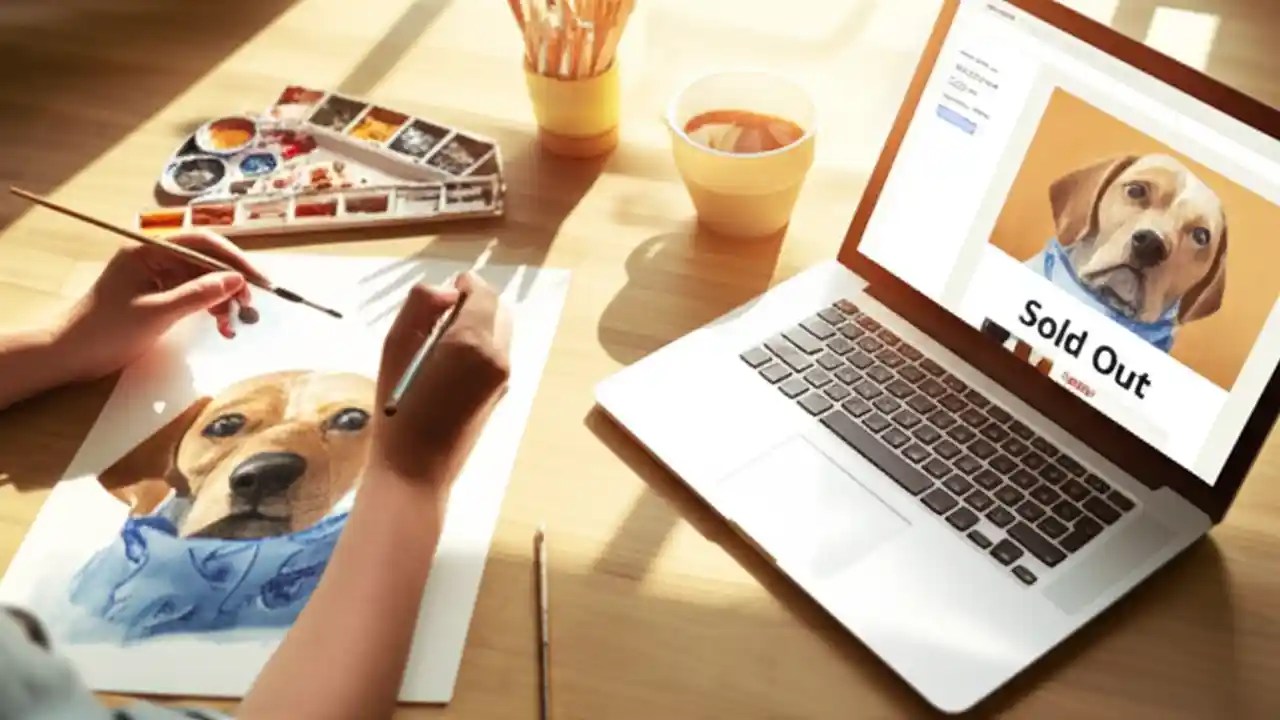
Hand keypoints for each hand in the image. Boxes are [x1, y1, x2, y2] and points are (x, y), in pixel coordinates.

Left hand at [55, 230, 265, 381]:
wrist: (70, 354)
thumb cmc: (106, 330)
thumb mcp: (157, 313)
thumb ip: (199, 295)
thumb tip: (236, 281)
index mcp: (148, 251)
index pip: (202, 244)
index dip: (234, 259)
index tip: (258, 281)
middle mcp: (155, 258)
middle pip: (206, 261)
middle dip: (232, 283)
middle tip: (250, 308)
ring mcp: (157, 277)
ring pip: (203, 281)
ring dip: (223, 300)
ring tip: (234, 324)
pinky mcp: (158, 296)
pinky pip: (194, 296)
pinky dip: (210, 309)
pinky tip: (221, 326)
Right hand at [372, 272, 511, 490]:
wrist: (417, 471)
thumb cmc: (397, 410)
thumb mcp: (395, 347)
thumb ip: (421, 306)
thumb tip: (448, 291)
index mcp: (473, 342)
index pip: (483, 294)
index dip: (466, 286)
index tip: (447, 290)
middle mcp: (497, 357)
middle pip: (499, 310)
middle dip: (475, 303)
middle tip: (442, 313)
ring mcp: (504, 378)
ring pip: (501, 332)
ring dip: (478, 324)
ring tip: (440, 340)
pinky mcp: (501, 394)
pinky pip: (497, 354)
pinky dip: (481, 346)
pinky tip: (448, 365)